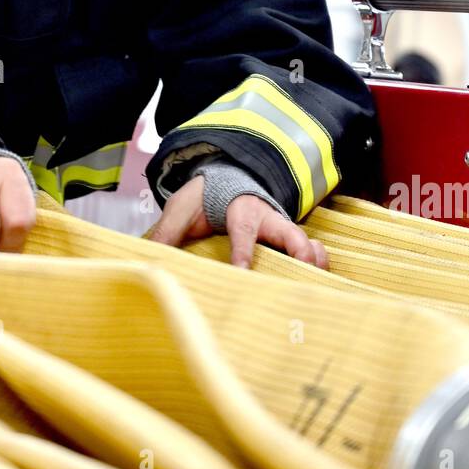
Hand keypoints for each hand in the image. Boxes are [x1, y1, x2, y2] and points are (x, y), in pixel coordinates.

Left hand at [146, 174, 328, 270]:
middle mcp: (267, 218)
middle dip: (299, 251)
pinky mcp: (286, 241)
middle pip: (290, 233)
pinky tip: (317, 286)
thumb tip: (150, 256)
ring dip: (315, 261)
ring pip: (306, 242)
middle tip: (304, 271)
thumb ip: (168, 231)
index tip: (241, 272)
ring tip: (318, 284)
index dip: (243, 252)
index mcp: (240, 208)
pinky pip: (308, 251)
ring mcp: (280, 230)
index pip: (242, 231)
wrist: (221, 182)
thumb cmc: (203, 198)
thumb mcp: (182, 208)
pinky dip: (316, 265)